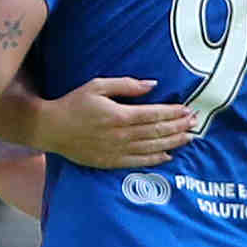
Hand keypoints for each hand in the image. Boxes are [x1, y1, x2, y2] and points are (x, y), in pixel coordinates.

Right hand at [33, 77, 195, 169]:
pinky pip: (139, 162)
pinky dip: (155, 159)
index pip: (154, 114)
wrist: (51, 129)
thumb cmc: (74, 104)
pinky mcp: (110, 162)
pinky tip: (169, 155)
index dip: (174, 113)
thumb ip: (126, 85)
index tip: (189, 109)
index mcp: (119, 115)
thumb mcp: (98, 86)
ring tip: (190, 137)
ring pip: (152, 148)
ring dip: (173, 142)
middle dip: (179, 126)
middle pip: (157, 132)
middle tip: (195, 122)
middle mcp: (121, 135)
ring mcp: (117, 151)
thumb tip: (152, 84)